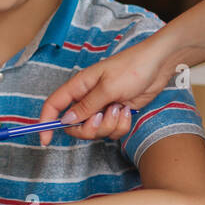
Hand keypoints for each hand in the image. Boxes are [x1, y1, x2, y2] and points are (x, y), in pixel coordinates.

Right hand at [37, 34, 175, 144]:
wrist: (159, 65)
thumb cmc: (132, 68)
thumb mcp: (108, 87)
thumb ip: (86, 106)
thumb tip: (66, 120)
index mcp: (79, 86)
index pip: (54, 105)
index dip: (46, 122)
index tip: (45, 139)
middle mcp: (87, 98)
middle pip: (75, 125)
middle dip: (89, 128)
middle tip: (102, 117)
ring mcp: (102, 107)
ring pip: (95, 131)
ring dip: (109, 125)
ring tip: (119, 108)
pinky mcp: (116, 114)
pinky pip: (112, 131)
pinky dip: (120, 125)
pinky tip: (127, 110)